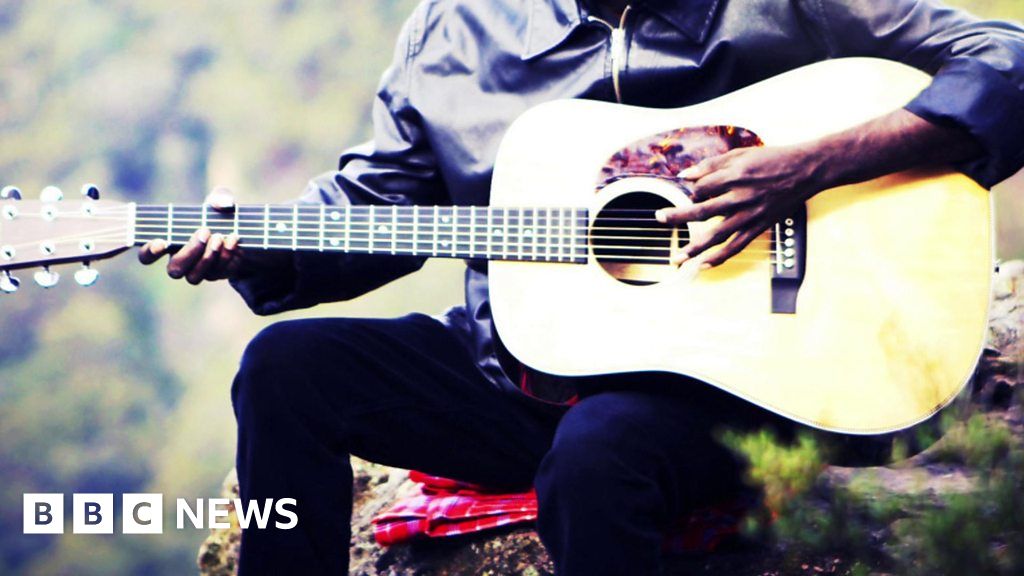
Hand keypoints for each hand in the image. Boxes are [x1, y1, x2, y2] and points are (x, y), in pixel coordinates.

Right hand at [138, 187, 244, 284]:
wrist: (242, 231)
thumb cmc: (219, 214)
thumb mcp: (220, 201)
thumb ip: (219, 197)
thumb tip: (223, 203)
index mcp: (169, 243)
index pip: (147, 255)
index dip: (150, 252)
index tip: (161, 241)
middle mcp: (180, 261)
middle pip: (174, 270)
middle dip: (189, 252)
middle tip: (204, 232)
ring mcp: (198, 271)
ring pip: (194, 278)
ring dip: (208, 258)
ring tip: (220, 237)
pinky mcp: (216, 274)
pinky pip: (218, 273)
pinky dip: (227, 257)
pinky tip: (233, 241)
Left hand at [655, 145, 823, 267]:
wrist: (805, 170)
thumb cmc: (772, 159)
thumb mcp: (740, 154)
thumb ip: (710, 165)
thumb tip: (684, 175)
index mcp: (733, 176)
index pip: (701, 187)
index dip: (693, 189)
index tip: (695, 191)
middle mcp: (739, 197)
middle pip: (701, 211)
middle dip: (677, 217)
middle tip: (658, 218)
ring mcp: (749, 215)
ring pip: (716, 235)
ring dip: (694, 248)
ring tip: (677, 258)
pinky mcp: (759, 226)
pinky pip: (736, 246)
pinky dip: (720, 257)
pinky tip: (703, 265)